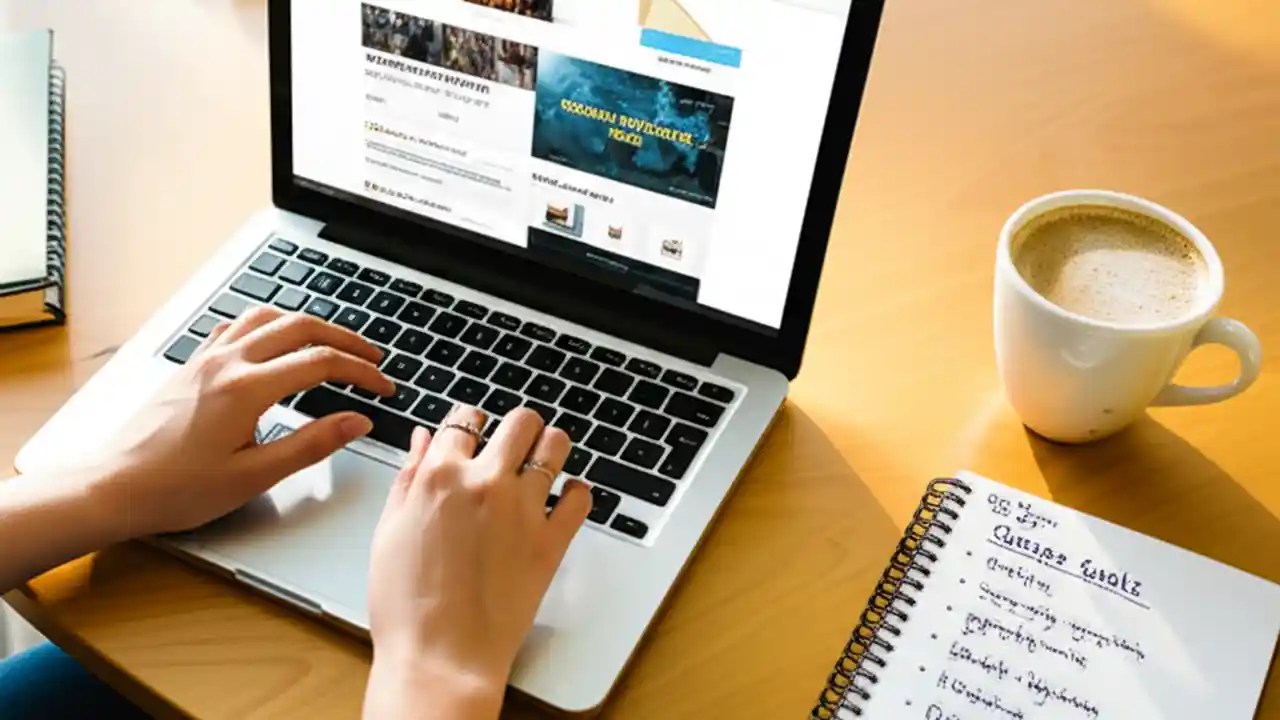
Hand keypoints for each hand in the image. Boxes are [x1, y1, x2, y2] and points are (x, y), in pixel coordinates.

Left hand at [88, 307, 394, 538]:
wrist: (112, 487)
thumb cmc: (176, 488)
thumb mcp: (254, 476)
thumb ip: (311, 444)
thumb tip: (355, 422)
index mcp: (246, 389)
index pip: (321, 363)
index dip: (361, 372)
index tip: (383, 387)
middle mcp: (227, 363)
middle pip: (300, 328)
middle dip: (345, 340)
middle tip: (373, 357)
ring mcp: (206, 359)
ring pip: (268, 318)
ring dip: (307, 325)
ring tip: (332, 343)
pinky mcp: (192, 366)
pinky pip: (237, 326)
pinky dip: (268, 326)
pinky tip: (274, 341)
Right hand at [364, 405, 592, 719]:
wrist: (439, 657)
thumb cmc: (406, 606)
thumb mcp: (388, 533)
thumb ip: (407, 479)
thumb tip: (422, 440)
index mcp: (438, 478)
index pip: (464, 420)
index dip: (471, 422)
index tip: (476, 429)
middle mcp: (484, 483)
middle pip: (519, 421)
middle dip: (518, 427)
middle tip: (516, 443)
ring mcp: (522, 510)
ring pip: (555, 446)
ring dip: (551, 447)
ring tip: (544, 460)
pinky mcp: (551, 541)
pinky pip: (581, 497)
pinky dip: (577, 492)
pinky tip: (565, 497)